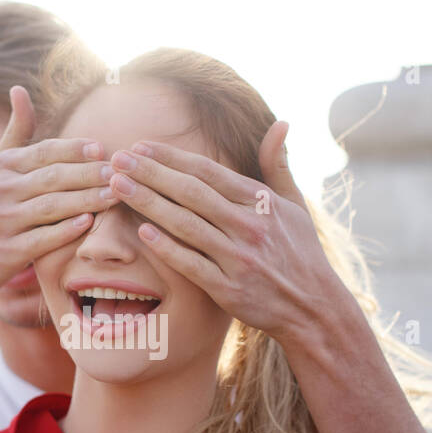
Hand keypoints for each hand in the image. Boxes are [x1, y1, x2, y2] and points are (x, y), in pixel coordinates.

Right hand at [0, 86, 114, 307]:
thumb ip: (15, 132)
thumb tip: (20, 89)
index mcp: (2, 166)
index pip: (45, 151)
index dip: (75, 149)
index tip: (102, 149)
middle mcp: (1, 190)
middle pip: (54, 177)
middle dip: (89, 173)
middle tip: (119, 172)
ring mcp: (3, 220)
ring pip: (52, 205)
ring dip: (87, 199)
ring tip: (115, 195)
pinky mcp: (7, 251)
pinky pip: (42, 238)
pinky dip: (66, 230)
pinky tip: (88, 224)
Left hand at [105, 122, 361, 347]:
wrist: (314, 309)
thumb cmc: (300, 253)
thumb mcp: (295, 206)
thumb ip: (279, 165)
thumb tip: (280, 123)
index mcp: (261, 202)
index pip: (208, 171)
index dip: (171, 157)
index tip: (140, 145)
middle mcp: (250, 227)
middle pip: (191, 193)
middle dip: (150, 173)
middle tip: (117, 159)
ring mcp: (239, 258)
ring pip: (185, 224)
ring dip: (148, 203)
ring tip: (118, 187)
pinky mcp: (230, 290)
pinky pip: (191, 264)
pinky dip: (166, 247)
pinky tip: (142, 231)